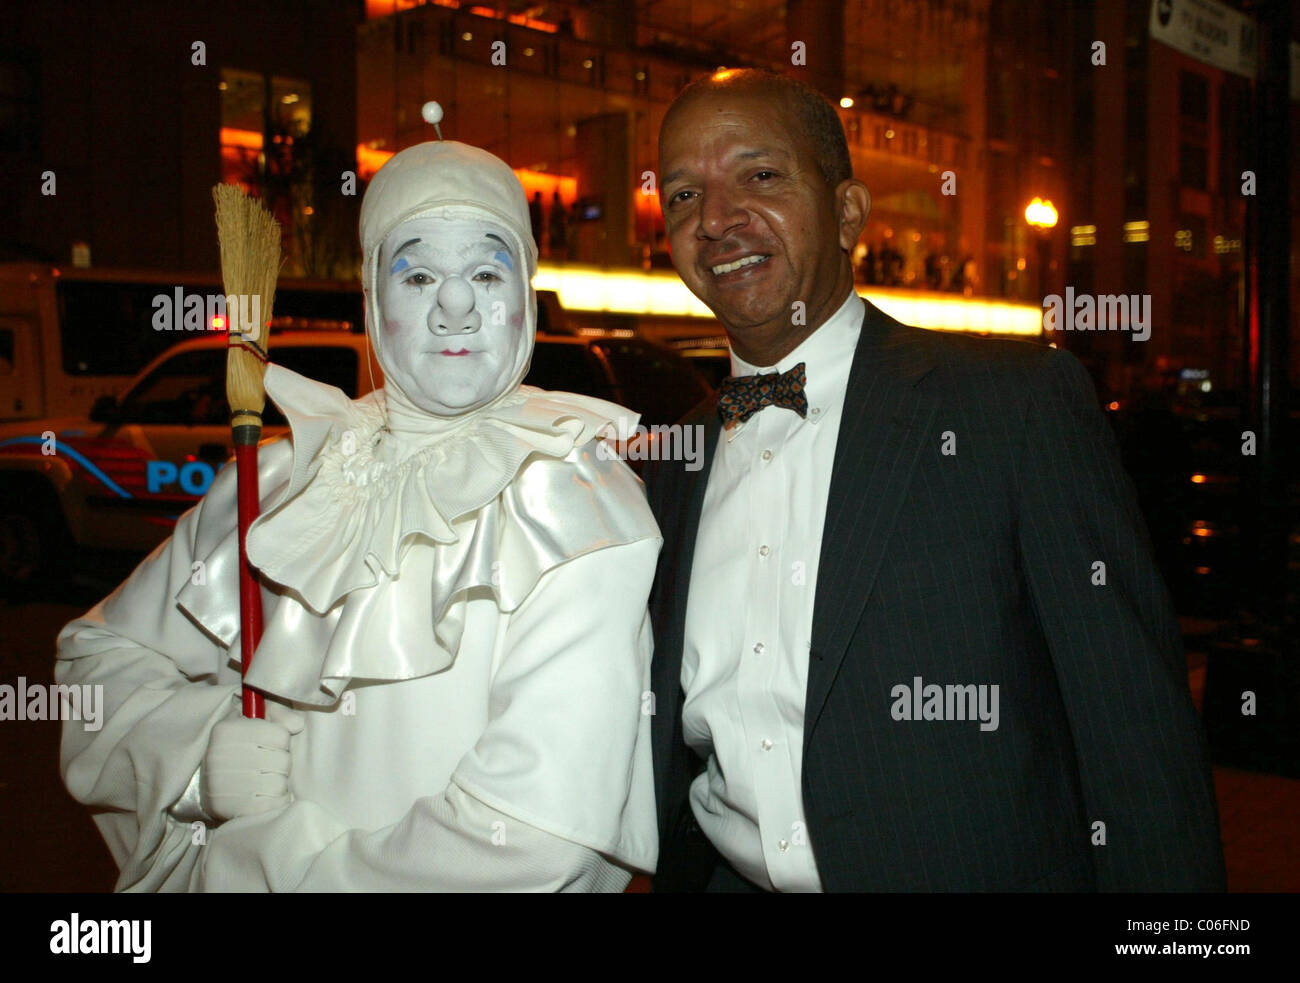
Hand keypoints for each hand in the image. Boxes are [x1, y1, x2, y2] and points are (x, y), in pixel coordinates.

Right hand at [202, 701, 304, 822]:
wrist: (209, 787)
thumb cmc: (239, 748)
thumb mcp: (255, 721)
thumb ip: (279, 715)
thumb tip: (297, 725)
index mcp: (227, 730)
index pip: (280, 735)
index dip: (282, 741)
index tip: (269, 745)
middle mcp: (221, 756)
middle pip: (283, 760)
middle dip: (282, 764)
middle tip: (269, 767)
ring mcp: (223, 785)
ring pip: (279, 784)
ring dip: (279, 783)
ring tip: (266, 781)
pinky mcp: (230, 809)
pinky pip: (272, 804)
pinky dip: (277, 801)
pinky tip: (267, 796)